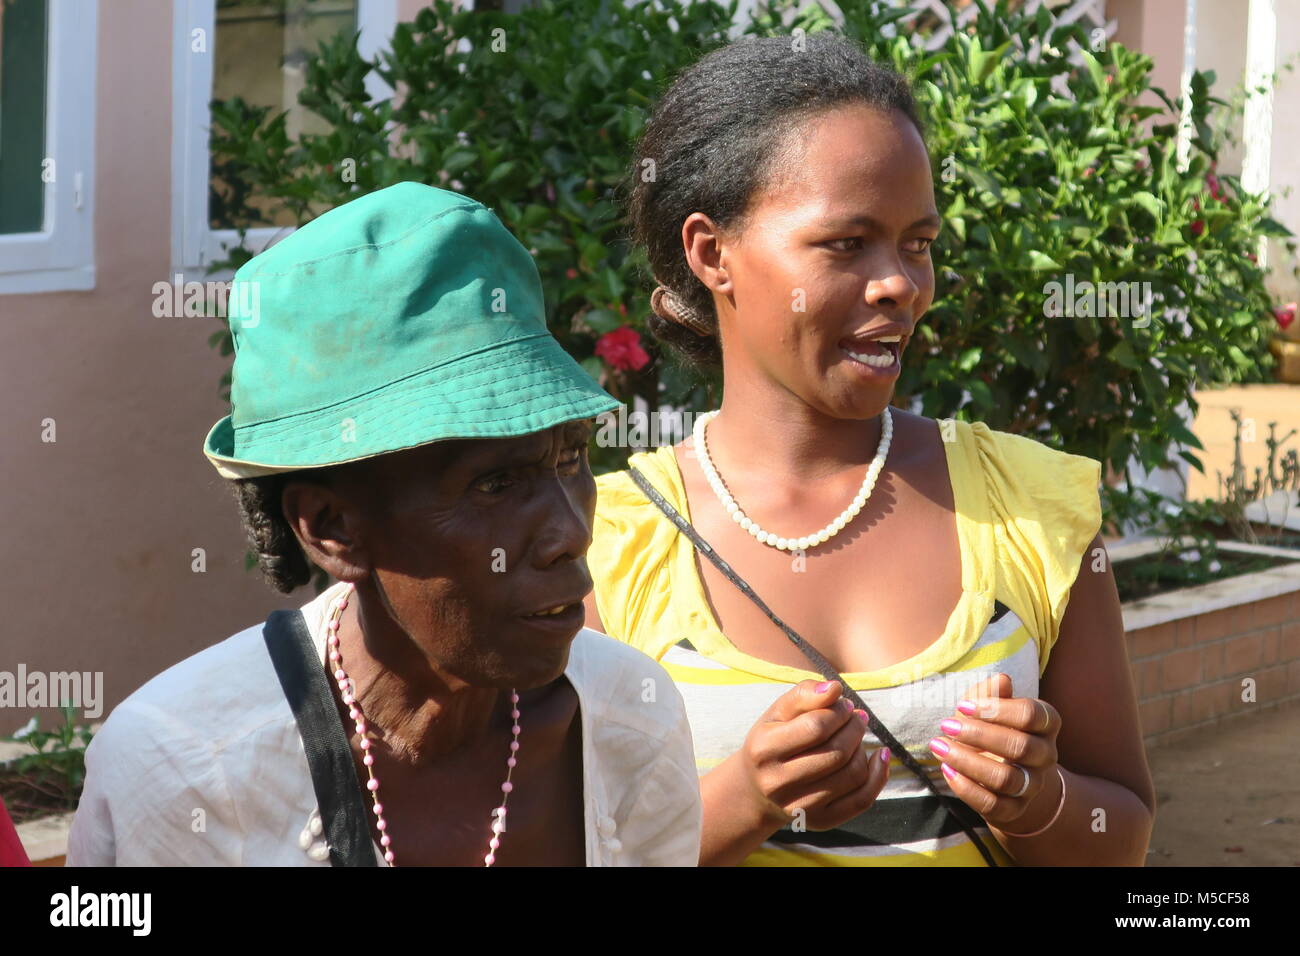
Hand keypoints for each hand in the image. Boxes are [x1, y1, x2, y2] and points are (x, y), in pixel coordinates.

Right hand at [737, 679, 890, 832]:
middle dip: (855, 728)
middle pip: (837, 753)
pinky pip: (861, 800)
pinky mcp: (820, 822)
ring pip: (852, 775)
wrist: (757, 790)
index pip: (815, 727)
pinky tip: (880, 756)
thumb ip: (804, 694)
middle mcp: (777, 783)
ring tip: (857, 735)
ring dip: (864, 749)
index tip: (844, 704)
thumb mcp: (778, 713)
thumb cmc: (773, 740)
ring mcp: (799, 807)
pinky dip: (878, 775)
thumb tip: (835, 688)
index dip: (839, 712)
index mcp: (763, 749)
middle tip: (857, 716)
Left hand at [928, 672, 1061, 833]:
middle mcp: (1045, 755)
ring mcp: (1032, 785)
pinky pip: (993, 804)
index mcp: (1045, 724)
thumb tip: (1001, 680)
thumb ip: (991, 693)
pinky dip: (966, 788)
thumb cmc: (994, 730)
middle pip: (1020, 746)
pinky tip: (946, 770)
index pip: (1031, 714)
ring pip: (1006, 778)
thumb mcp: (989, 708)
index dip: (996, 709)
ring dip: (968, 762)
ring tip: (939, 746)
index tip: (962, 706)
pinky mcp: (1014, 809)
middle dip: (979, 735)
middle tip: (946, 725)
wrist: (1007, 778)